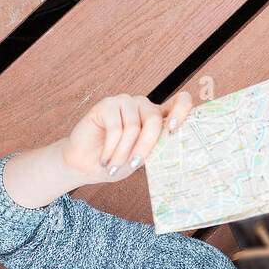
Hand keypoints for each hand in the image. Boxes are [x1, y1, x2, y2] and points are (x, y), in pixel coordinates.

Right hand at [58, 90, 193, 182]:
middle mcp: (143, 106)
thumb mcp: (141, 159)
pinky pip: (115, 128)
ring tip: (114, 166)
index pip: (181, 101)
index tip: (174, 129)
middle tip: (133, 164)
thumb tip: (174, 151)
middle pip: (154, 119)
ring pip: (133, 127)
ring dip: (123, 152)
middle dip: (145, 147)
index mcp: (158, 117)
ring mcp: (125, 102)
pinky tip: (105, 160)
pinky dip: (111, 149)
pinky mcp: (107, 104)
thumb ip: (156, 149)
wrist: (86, 165)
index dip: (182, 110)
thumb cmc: (117, 162)